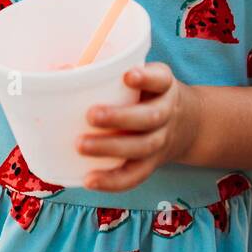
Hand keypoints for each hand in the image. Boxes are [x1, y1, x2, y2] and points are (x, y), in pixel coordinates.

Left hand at [78, 62, 200, 190]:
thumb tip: (64, 70)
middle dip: (120, 118)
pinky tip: (89, 180)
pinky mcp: (151, 164)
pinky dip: (112, 181)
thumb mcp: (141, 76)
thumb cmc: (147, 93)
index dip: (146, 78)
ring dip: (110, 148)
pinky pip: (134, 176)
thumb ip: (110, 73)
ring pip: (141, 147)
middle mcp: (166, 113)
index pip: (160, 79)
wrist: (186, 125)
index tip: (127, 75)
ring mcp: (160, 141)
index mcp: (163, 86)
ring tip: (81, 145)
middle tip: (90, 115)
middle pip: (149, 117)